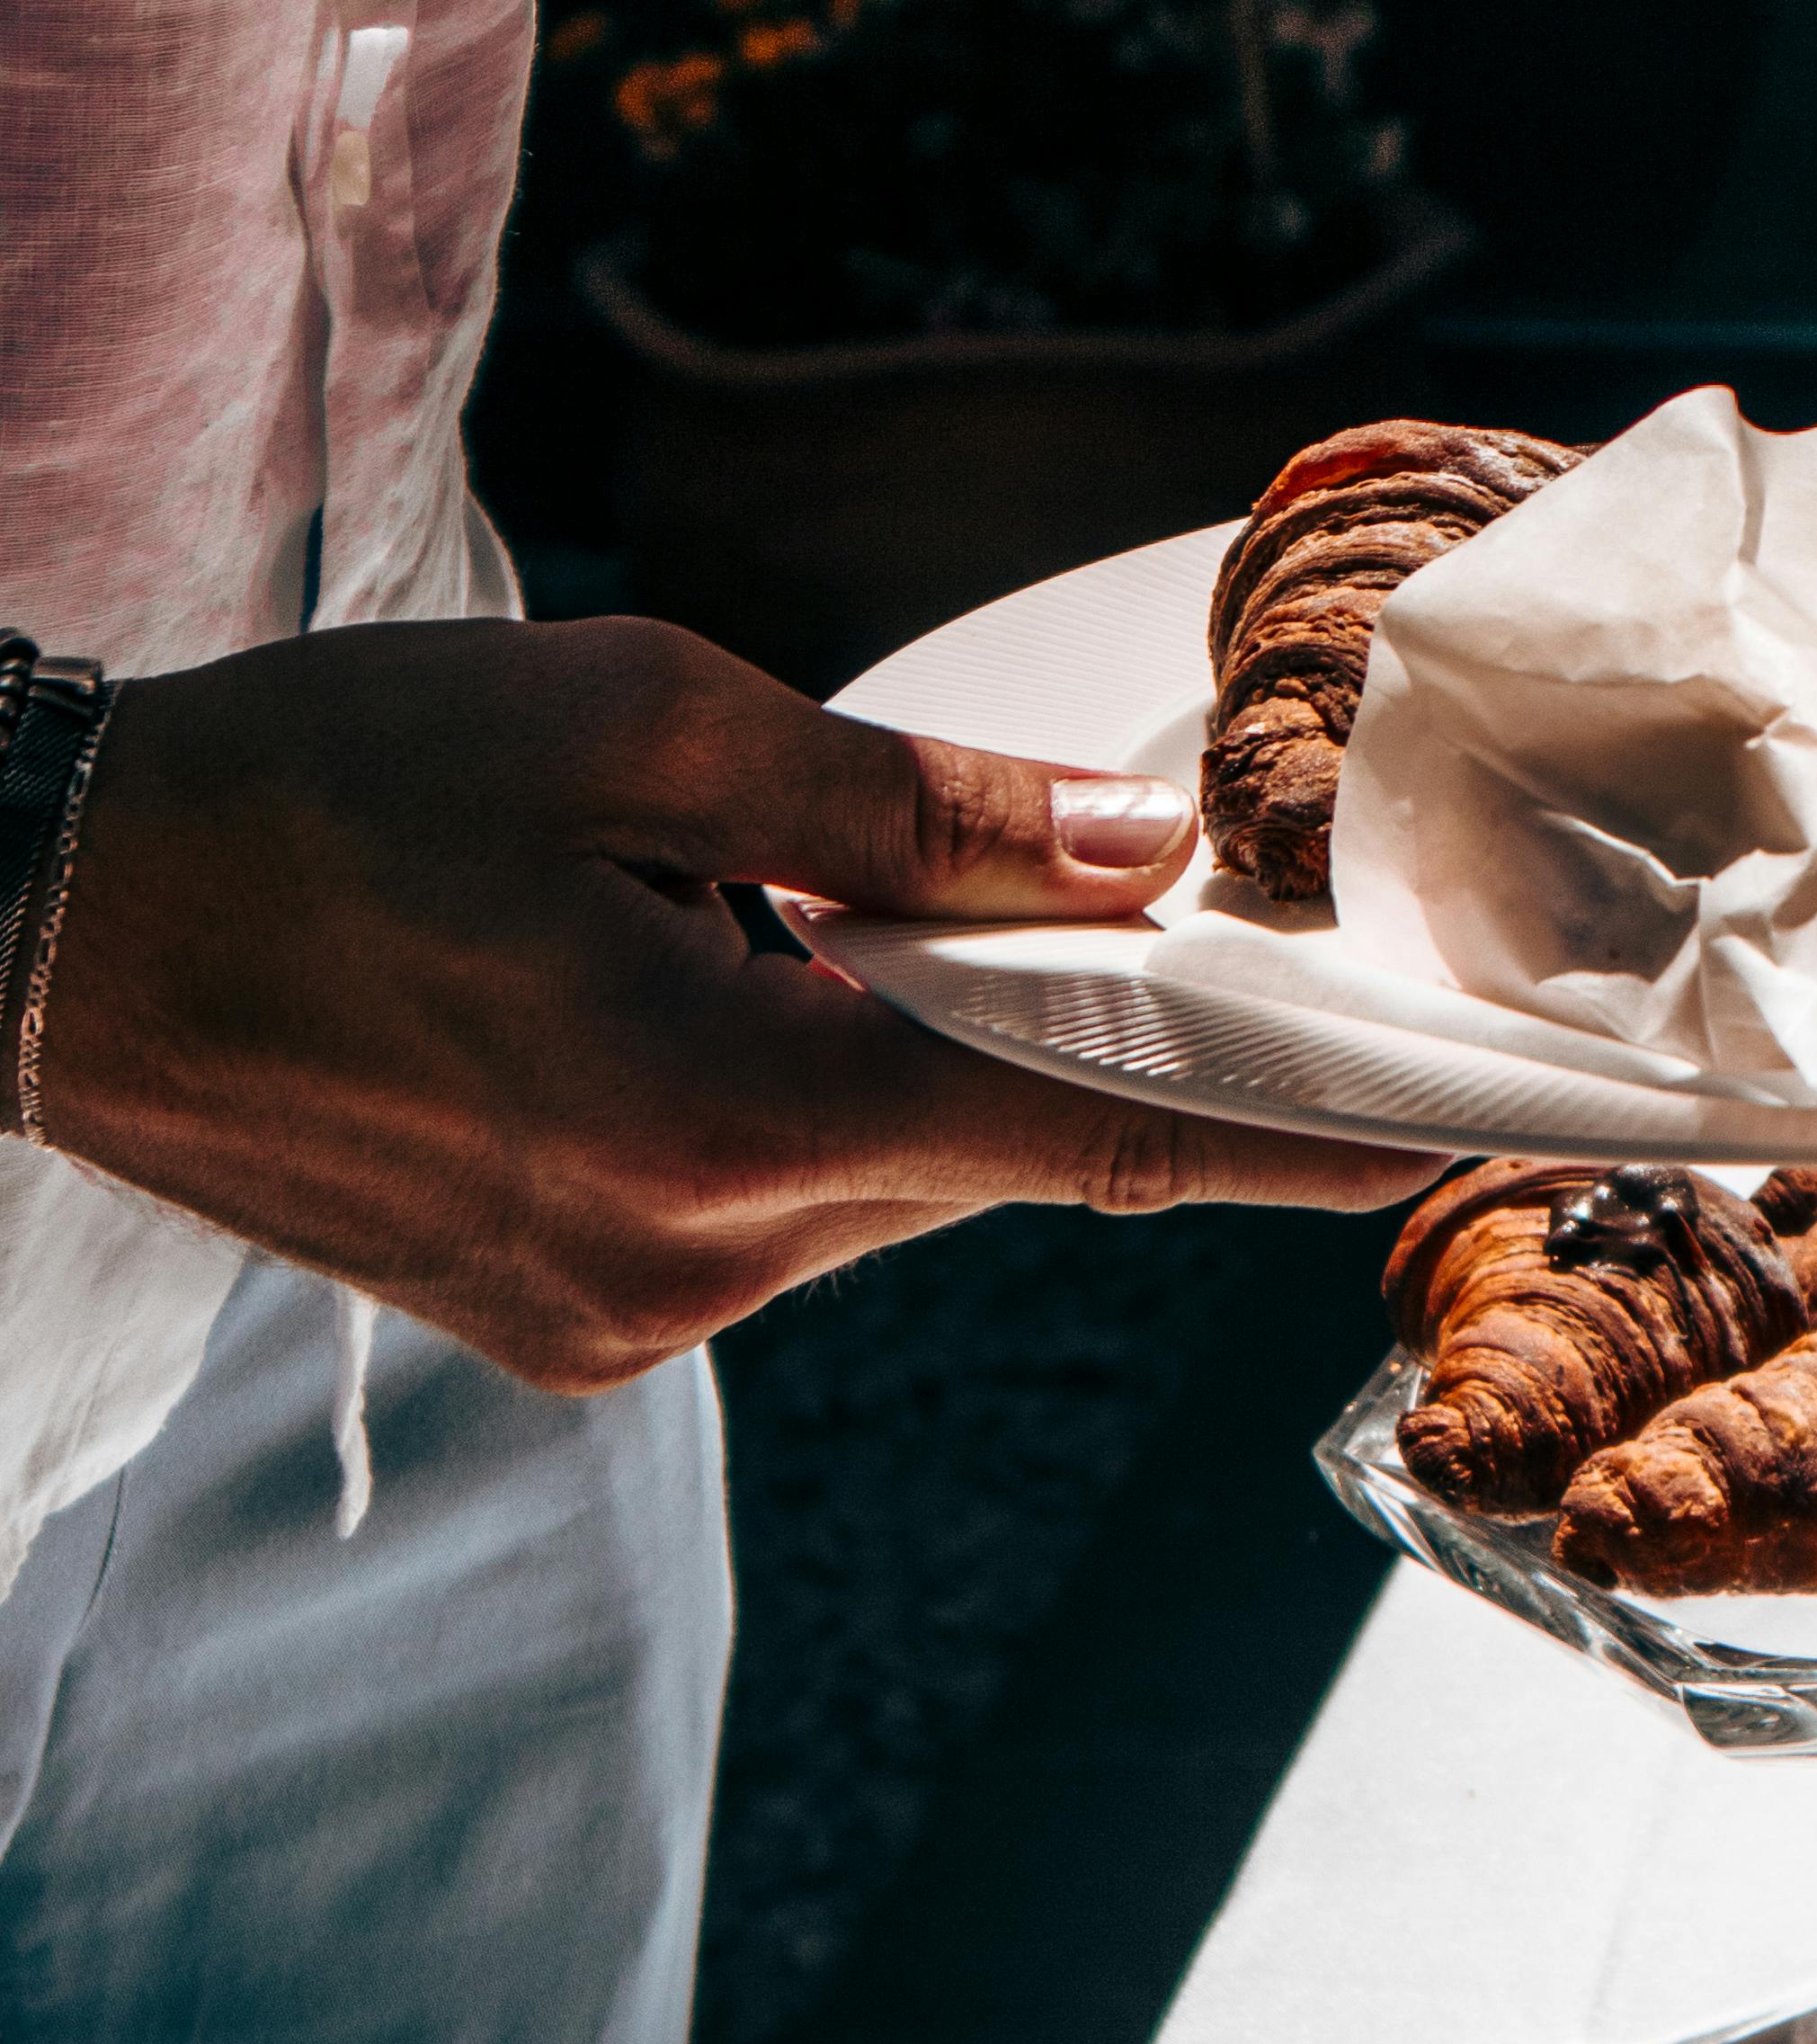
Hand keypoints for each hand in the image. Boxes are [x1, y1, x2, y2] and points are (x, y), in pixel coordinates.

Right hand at [38, 619, 1424, 1392]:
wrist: (42, 926)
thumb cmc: (321, 785)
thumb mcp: (636, 720)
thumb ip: (916, 809)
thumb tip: (1139, 853)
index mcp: (726, 1110)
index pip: (1093, 1129)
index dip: (1290, 1125)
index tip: (1451, 1133)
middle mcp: (694, 1262)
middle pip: (979, 1137)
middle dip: (1026, 1012)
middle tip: (1003, 867)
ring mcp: (622, 1316)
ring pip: (867, 1166)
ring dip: (866, 1039)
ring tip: (692, 900)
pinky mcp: (563, 1323)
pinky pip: (757, 1203)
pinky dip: (766, 1089)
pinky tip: (639, 983)